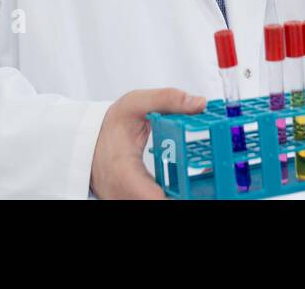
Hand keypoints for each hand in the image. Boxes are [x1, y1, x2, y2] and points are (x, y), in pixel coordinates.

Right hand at [90, 87, 204, 198]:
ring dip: (185, 194)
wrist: (88, 144)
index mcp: (125, 173)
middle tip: (216, 181)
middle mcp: (126, 196)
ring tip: (210, 182)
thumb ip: (167, 99)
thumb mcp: (134, 104)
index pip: (156, 198)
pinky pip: (159, 201)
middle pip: (164, 203)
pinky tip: (194, 185)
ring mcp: (129, 202)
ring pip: (163, 203)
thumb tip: (199, 103)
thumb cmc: (108, 127)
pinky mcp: (135, 203)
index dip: (181, 195)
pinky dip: (176, 194)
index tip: (201, 186)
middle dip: (190, 193)